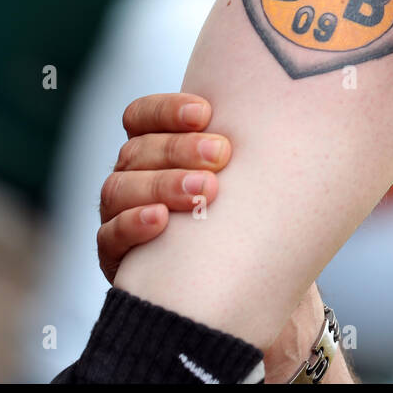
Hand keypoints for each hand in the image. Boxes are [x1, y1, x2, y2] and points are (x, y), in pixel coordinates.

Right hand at [96, 92, 227, 281]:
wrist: (233, 283)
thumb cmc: (241, 217)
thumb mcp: (240, 178)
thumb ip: (240, 150)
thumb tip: (282, 109)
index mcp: (153, 150)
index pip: (141, 117)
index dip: (166, 110)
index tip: (204, 112)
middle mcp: (131, 178)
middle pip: (137, 151)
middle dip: (179, 149)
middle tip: (221, 154)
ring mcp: (118, 215)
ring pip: (120, 189)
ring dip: (163, 185)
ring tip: (204, 190)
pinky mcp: (115, 255)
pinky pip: (109, 236)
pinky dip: (134, 224)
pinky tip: (161, 221)